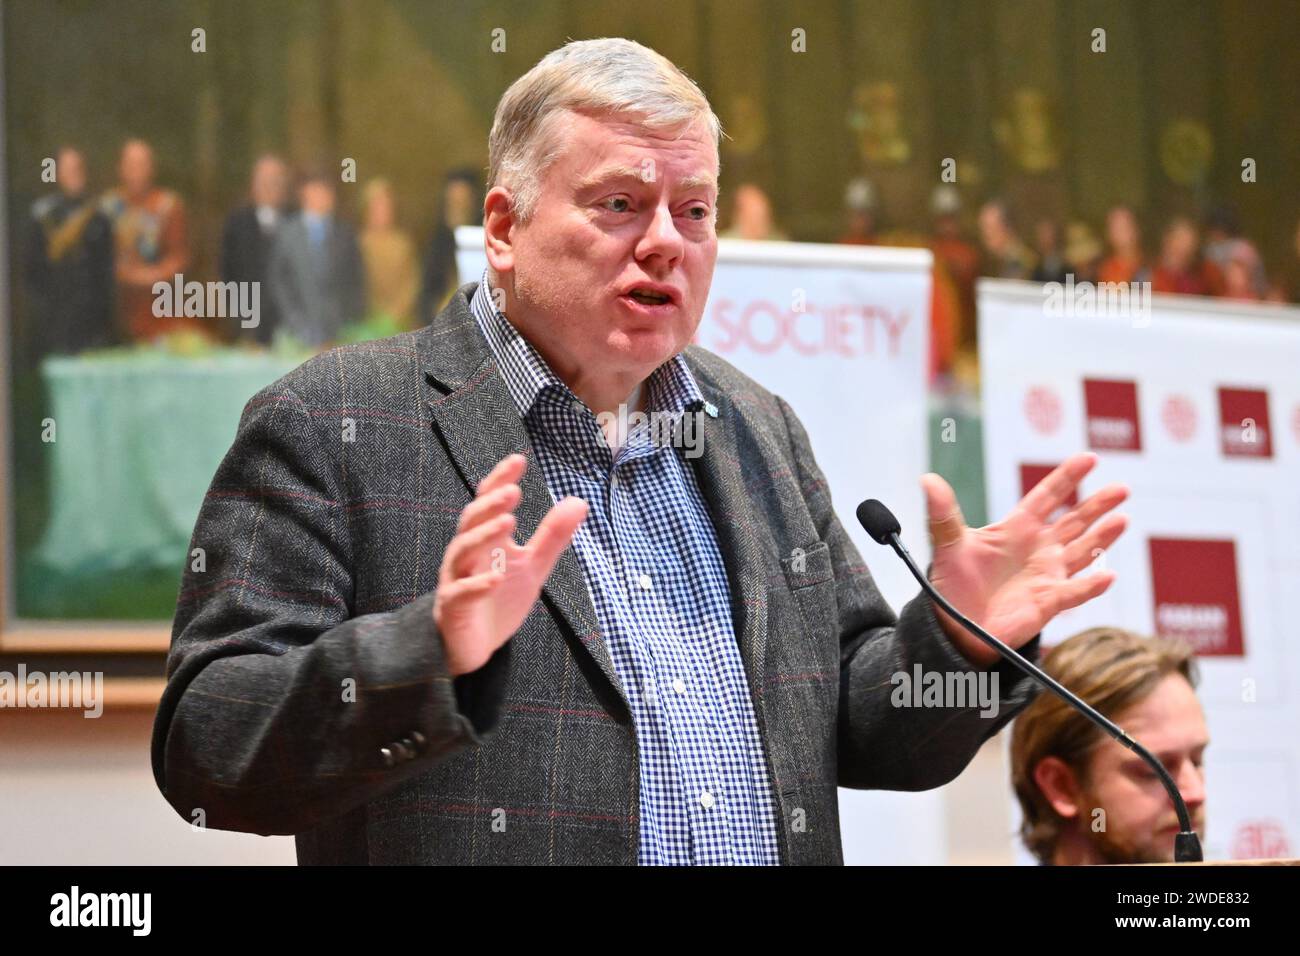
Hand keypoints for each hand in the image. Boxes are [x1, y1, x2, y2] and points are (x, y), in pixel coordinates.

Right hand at [433, 453, 587, 676]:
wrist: (474, 645)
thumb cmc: (497, 599)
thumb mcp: (532, 566)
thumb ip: (552, 536)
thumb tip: (578, 501)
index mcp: (486, 540)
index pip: (488, 502)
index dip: (500, 480)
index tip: (519, 460)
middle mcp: (468, 554)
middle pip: (472, 521)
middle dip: (491, 505)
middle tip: (514, 490)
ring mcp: (457, 579)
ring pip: (462, 551)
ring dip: (483, 535)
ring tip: (508, 522)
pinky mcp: (453, 608)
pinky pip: (460, 593)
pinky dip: (477, 585)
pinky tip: (495, 578)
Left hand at [922, 452, 1126, 666]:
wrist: (955, 624)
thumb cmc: (954, 582)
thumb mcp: (947, 544)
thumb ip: (942, 513)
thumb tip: (927, 480)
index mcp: (1017, 528)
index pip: (1047, 496)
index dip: (1067, 477)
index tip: (1089, 458)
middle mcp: (1039, 548)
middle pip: (1074, 520)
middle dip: (1097, 505)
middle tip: (1121, 488)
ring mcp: (1047, 574)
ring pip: (1083, 551)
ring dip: (1102, 537)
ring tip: (1122, 519)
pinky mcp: (1048, 601)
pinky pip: (1075, 592)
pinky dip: (1091, 585)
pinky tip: (1108, 576)